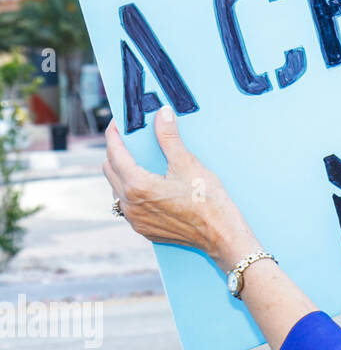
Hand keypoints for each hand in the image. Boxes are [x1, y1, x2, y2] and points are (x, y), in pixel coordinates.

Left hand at [102, 106, 256, 270]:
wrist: (221, 236)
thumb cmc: (208, 201)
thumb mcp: (188, 164)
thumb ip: (169, 138)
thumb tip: (162, 114)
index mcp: (138, 186)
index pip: (115, 153)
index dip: (113, 134)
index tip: (117, 123)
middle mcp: (130, 205)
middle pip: (109, 170)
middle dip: (116, 152)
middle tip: (130, 140)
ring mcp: (135, 220)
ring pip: (117, 189)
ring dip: (123, 173)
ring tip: (141, 161)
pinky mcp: (144, 229)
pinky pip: (128, 205)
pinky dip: (133, 191)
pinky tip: (151, 185)